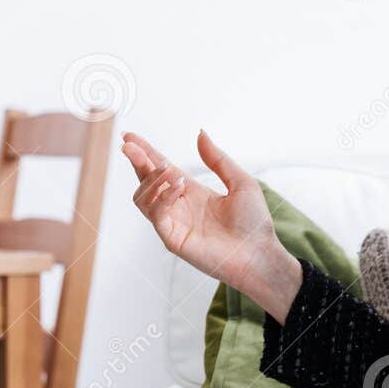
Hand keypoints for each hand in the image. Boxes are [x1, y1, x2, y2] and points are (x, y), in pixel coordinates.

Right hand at [120, 130, 299, 316]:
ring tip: (166, 170)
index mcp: (191, 192)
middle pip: (146, 181)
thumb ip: (218, 159)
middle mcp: (178, 206)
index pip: (161, 169)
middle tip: (129, 145)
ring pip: (143, 198)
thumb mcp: (240, 182)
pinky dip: (162, 197)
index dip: (145, 153)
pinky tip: (178, 187)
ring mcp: (173, 223)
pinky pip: (156, 214)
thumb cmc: (253, 223)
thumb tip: (200, 133)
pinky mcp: (172, 239)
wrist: (259, 254)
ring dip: (150, 179)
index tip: (130, 136)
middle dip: (137, 161)